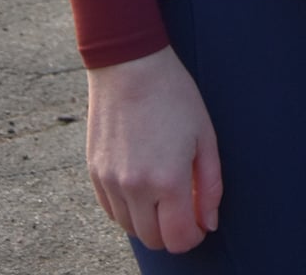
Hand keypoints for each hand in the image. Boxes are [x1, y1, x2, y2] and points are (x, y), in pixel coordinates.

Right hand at [86, 45, 222, 250]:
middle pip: (153, 240)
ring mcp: (111, 182)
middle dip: (173, 232)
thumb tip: (209, 222)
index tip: (200, 224)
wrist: (129, 65)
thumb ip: (210, 185)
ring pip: (131, 229)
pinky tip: (142, 184)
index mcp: (168, 180)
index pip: (178, 239)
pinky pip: (112, 211)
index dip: (193, 237)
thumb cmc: (173, 95)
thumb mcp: (205, 135)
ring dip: (149, 222)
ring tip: (163, 191)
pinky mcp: (94, 174)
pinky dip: (128, 209)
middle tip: (184, 208)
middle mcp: (135, 188)